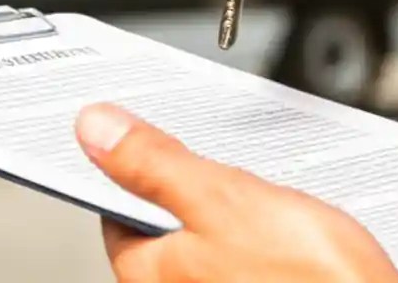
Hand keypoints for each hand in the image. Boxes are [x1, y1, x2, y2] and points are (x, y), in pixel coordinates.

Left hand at [76, 103, 397, 282]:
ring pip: (220, 240)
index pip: (119, 212)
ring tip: (279, 193)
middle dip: (201, 184)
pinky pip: (257, 260)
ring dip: (244, 208)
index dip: (136, 165)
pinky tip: (302, 227)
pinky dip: (274, 235)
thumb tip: (94, 129)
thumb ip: (154, 164)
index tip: (151, 133)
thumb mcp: (223, 199)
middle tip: (233, 160)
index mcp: (152, 276)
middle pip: (173, 225)